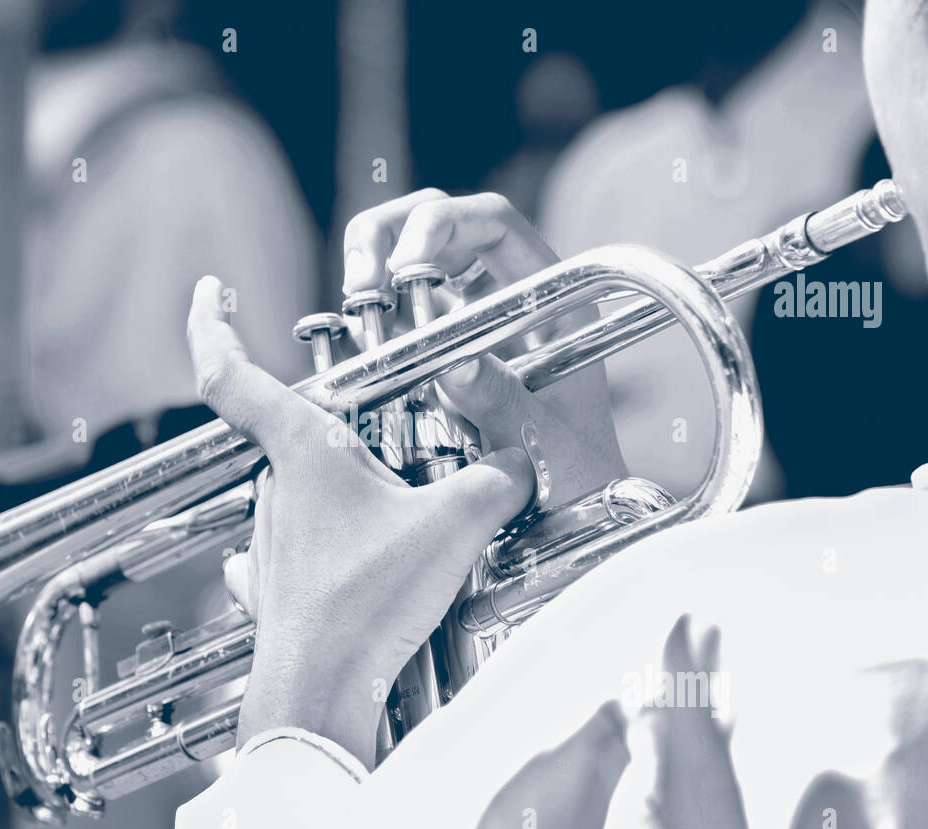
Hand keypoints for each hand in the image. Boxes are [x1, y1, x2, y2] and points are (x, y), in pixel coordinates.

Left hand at [187, 277, 533, 766]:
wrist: (323, 689)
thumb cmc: (367, 599)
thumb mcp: (453, 522)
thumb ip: (497, 477)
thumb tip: (522, 462)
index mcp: (300, 449)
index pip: (229, 372)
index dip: (210, 322)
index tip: (208, 287)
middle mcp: (274, 487)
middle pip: (296, 430)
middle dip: (348, 424)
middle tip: (403, 437)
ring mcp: (271, 538)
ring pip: (307, 489)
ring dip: (349, 490)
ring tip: (405, 518)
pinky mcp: (279, 584)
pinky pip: (306, 545)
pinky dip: (336, 544)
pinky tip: (362, 563)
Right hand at [343, 190, 626, 501]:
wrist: (568, 506)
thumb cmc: (575, 470)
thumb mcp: (545, 439)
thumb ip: (503, 401)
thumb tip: (455, 365)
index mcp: (546, 293)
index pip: (492, 224)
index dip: (442, 226)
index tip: (402, 265)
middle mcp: (503, 292)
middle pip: (439, 223)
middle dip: (388, 235)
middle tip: (359, 282)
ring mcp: (465, 316)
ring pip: (408, 257)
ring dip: (368, 267)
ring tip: (353, 306)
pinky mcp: (432, 346)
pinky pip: (393, 311)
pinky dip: (367, 316)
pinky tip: (355, 337)